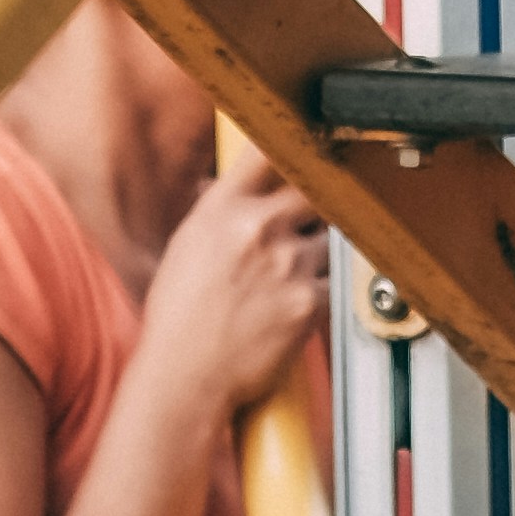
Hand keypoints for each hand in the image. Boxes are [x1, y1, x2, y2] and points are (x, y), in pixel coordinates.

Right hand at [132, 160, 336, 421]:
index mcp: (223, 208)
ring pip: (328, 237)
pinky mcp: (309, 302)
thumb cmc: (179, 317)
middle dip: (317, 198)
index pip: (266, 150)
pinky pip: (335, 281)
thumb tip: (231, 189)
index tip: (307, 140)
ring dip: (318, 251)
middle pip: (314, 187)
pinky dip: (324, 289)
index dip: (293, 139)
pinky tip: (295, 302)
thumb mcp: (188, 245)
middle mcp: (257, 228)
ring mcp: (287, 264)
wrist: (186, 376)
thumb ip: (218, 211)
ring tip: (290, 274)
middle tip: (311, 213)